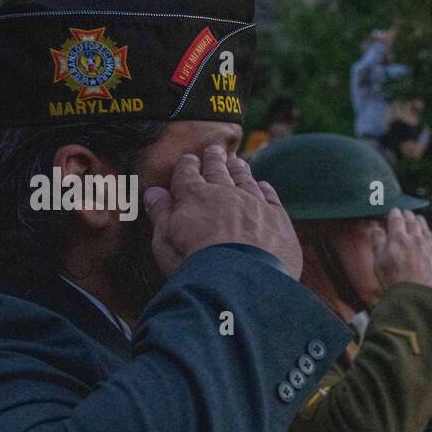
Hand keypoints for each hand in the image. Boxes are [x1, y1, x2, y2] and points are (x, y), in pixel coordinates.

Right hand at [145, 145, 300, 279]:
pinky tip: (264, 186)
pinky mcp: (278, 219)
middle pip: (219, 171)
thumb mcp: (165, 241)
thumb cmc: (195, 265)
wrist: (240, 281)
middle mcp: (226, 193)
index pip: (188, 174)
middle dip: (215, 159)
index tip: (189, 158)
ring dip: (240, 170)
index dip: (188, 165)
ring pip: (246, 180)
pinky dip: (266, 189)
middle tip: (215, 150)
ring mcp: (254, 204)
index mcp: (194, 196)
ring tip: (237, 162)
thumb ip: (161, 214)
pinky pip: (271, 198)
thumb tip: (154, 192)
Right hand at [369, 208, 431, 292]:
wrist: (420, 301)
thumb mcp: (378, 264)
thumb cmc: (396, 284)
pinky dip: (430, 237)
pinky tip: (429, 238)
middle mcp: (416, 239)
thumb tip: (376, 228)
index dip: (394, 213)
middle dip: (408, 215)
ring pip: (426, 229)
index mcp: (398, 238)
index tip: (393, 211)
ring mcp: (431, 247)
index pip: (396, 219)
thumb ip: (377, 243)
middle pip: (413, 221)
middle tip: (405, 213)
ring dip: (420, 222)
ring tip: (418, 219)